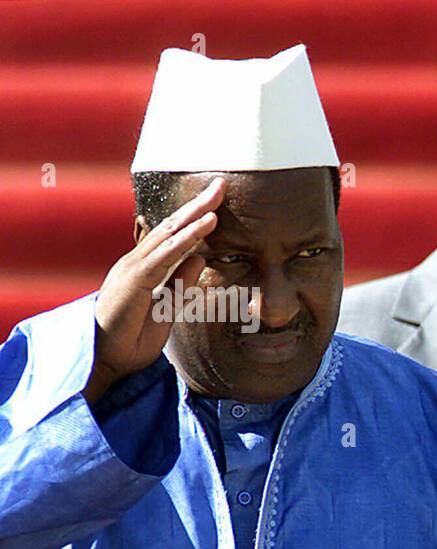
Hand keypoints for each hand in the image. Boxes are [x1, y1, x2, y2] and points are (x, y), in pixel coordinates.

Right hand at [84, 177, 224, 403]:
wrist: (104, 363)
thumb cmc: (131, 341)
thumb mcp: (166, 310)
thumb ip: (181, 284)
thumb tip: (202, 258)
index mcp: (145, 269)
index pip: (173, 237)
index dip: (195, 219)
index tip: (217, 203)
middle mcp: (137, 263)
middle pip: (171, 227)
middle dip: (197, 206)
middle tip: (221, 184)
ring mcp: (133, 269)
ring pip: (169, 235)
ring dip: (195, 214)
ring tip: (217, 195)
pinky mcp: (134, 281)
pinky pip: (165, 255)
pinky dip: (187, 238)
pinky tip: (206, 225)